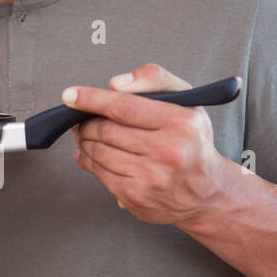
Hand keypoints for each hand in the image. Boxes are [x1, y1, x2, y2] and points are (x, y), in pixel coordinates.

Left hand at [63, 62, 226, 225]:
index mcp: (181, 123)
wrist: (206, 193)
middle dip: (87, 123)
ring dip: (86, 141)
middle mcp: (168, 152)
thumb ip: (154, 79)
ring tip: (86, 135)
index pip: (124, 106)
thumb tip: (115, 84)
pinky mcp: (137, 197)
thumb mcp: (187, 101)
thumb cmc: (192, 141)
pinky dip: (87, 161)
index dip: (91, 99)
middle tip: (81, 120)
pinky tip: (88, 154)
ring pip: (100, 152)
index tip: (70, 95)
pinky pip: (100, 174)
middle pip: (107, 130)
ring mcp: (151, 178)